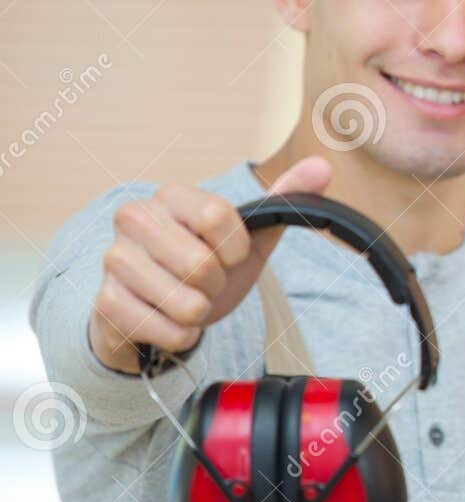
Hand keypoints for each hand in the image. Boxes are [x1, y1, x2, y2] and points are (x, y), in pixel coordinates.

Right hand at [89, 156, 331, 373]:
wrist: (160, 312)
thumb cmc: (208, 267)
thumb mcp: (249, 237)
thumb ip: (285, 201)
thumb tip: (322, 166)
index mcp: (171, 196)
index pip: (216, 215)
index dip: (235, 247)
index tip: (230, 255)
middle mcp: (134, 218)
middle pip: (200, 264)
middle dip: (216, 285)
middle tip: (205, 283)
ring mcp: (114, 260)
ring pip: (185, 302)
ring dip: (199, 312)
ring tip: (186, 300)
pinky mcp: (105, 302)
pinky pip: (167, 330)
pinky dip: (182, 335)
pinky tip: (168, 322)